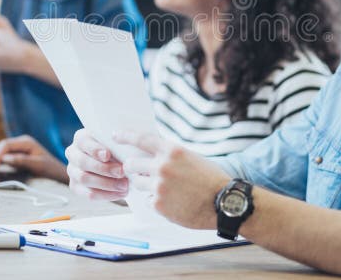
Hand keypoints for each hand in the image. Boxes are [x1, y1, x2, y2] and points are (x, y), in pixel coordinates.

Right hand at [0, 135, 68, 182]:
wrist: (56, 172)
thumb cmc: (49, 167)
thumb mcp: (37, 165)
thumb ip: (21, 160)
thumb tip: (4, 158)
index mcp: (25, 142)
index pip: (6, 144)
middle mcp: (19, 143)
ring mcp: (15, 149)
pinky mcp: (13, 157)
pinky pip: (0, 158)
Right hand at [65, 129, 128, 200]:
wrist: (115, 163)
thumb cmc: (117, 148)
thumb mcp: (116, 141)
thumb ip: (117, 143)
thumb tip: (125, 150)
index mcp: (81, 138)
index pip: (83, 142)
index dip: (95, 149)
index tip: (108, 155)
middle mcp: (72, 153)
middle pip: (83, 162)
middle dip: (104, 168)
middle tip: (121, 172)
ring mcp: (72, 171)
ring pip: (85, 179)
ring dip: (106, 184)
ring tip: (124, 185)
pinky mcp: (76, 186)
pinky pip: (89, 194)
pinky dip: (106, 195)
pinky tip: (120, 193)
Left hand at [114, 131, 228, 229]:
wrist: (224, 203)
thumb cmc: (211, 178)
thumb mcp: (191, 157)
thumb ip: (170, 155)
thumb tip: (150, 154)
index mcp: (172, 151)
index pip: (141, 139)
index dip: (126, 136)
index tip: (116, 135)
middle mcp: (162, 167)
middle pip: (131, 164)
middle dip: (132, 167)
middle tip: (137, 170)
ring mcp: (159, 187)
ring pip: (138, 183)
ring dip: (145, 185)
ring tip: (164, 189)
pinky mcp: (158, 205)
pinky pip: (148, 200)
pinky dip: (156, 201)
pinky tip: (172, 202)